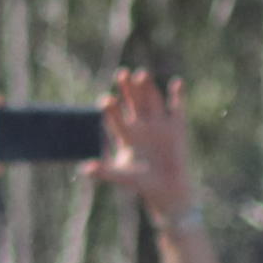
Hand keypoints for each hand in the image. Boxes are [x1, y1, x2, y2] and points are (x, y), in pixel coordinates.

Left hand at [85, 71, 193, 219]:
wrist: (168, 189)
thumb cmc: (142, 183)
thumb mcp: (123, 177)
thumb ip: (105, 172)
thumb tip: (84, 169)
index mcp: (126, 135)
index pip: (116, 118)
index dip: (112, 109)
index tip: (105, 100)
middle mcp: (141, 125)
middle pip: (133, 102)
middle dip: (127, 89)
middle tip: (121, 73)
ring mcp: (159, 123)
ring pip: (152, 100)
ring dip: (147, 87)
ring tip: (141, 74)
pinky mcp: (176, 125)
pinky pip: (177, 106)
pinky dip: (178, 94)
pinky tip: (176, 83)